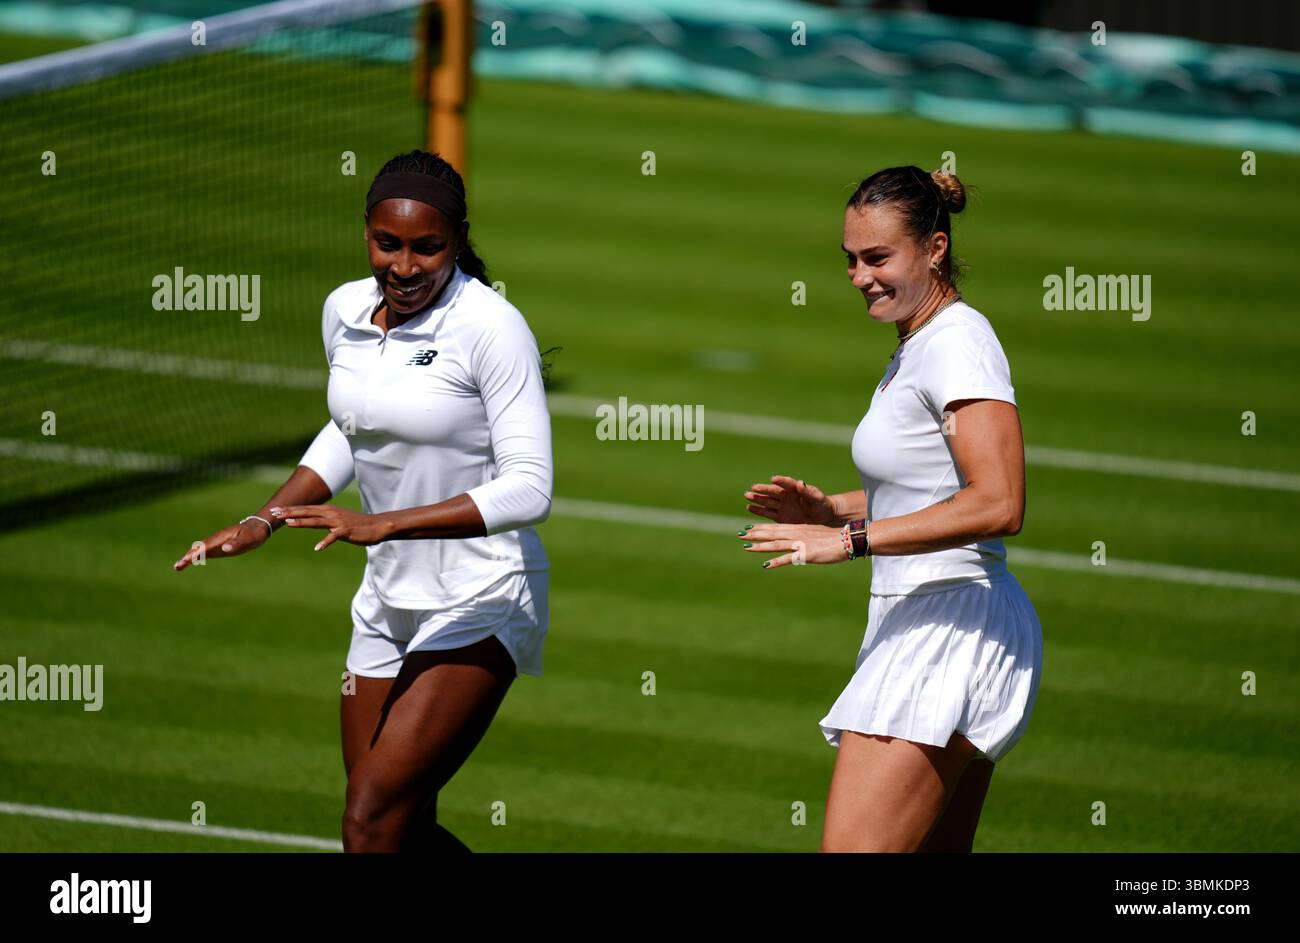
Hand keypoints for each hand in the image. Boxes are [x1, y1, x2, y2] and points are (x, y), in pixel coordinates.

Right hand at [173, 518, 271, 570]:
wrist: (258, 527)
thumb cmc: (253, 534)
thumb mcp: (248, 540)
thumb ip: (236, 544)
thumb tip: (225, 548)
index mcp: (222, 537)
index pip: (206, 546)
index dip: (196, 553)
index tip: (187, 560)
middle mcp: (216, 539)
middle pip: (199, 548)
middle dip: (188, 557)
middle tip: (177, 566)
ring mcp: (217, 543)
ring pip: (200, 550)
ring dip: (189, 557)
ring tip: (178, 567)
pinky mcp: (219, 547)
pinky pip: (205, 552)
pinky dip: (196, 557)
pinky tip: (189, 562)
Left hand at [268, 504, 389, 549]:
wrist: (376, 526)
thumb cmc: (357, 525)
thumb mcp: (338, 519)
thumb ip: (325, 519)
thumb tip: (313, 521)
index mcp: (328, 510)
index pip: (305, 509)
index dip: (290, 509)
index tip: (276, 510)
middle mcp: (331, 513)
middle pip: (306, 512)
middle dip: (290, 512)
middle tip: (274, 513)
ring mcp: (338, 522)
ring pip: (316, 521)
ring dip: (301, 522)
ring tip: (288, 524)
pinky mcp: (345, 531)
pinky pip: (333, 537)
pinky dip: (325, 542)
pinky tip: (317, 548)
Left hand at [736, 522, 846, 568]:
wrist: (848, 540)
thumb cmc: (835, 538)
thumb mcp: (816, 534)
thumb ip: (805, 537)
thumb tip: (798, 542)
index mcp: (799, 528)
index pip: (776, 527)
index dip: (761, 527)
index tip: (749, 527)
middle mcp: (797, 534)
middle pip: (772, 533)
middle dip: (755, 534)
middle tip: (740, 534)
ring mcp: (800, 544)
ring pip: (776, 544)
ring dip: (760, 546)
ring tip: (746, 547)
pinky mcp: (806, 554)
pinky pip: (788, 559)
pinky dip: (776, 562)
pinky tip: (766, 565)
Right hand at [743, 475, 836, 525]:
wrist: (823, 518)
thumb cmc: (821, 505)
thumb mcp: (817, 498)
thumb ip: (808, 491)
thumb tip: (800, 482)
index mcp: (796, 489)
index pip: (787, 483)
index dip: (781, 481)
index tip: (773, 479)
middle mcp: (786, 496)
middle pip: (773, 492)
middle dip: (763, 490)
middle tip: (753, 487)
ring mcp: (782, 506)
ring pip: (768, 501)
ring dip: (758, 498)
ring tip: (747, 495)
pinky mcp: (780, 517)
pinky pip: (768, 513)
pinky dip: (759, 510)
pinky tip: (750, 507)